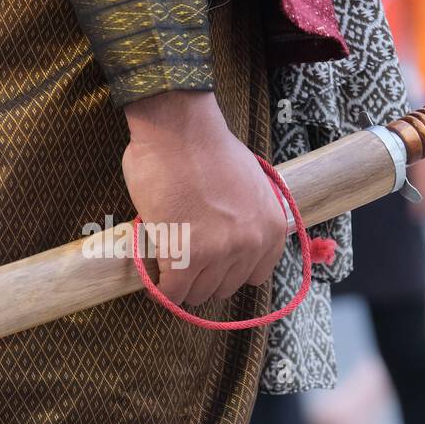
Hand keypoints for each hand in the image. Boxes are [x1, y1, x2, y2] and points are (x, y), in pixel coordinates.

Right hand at [122, 90, 286, 307]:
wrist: (179, 129)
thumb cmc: (207, 148)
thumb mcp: (251, 186)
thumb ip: (248, 218)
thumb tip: (231, 238)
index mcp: (271, 227)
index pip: (254, 275)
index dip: (228, 269)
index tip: (211, 262)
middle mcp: (252, 244)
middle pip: (225, 287)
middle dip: (203, 275)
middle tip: (183, 256)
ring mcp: (220, 253)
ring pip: (198, 294)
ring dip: (180, 281)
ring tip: (166, 260)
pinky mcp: (186, 257)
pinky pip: (171, 293)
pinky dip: (159, 289)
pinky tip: (152, 276)